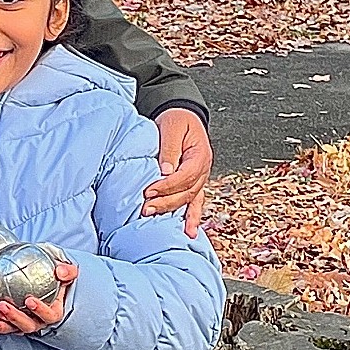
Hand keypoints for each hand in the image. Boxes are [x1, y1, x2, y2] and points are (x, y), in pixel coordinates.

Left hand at [0, 261, 77, 335]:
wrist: (47, 280)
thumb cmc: (57, 276)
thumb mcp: (67, 271)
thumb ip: (68, 271)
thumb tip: (60, 271)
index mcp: (54, 312)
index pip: (50, 315)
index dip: (40, 310)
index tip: (29, 300)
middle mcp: (39, 321)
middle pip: (28, 325)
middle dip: (15, 317)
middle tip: (2, 306)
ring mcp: (25, 323)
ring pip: (14, 328)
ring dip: (2, 325)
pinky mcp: (12, 322)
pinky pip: (3, 325)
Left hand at [144, 109, 211, 236]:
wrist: (183, 117)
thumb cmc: (177, 121)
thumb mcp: (171, 127)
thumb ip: (169, 148)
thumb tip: (166, 170)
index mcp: (200, 156)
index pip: (185, 175)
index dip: (167, 185)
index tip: (149, 191)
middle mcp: (203, 170)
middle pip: (187, 191)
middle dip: (166, 201)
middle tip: (146, 209)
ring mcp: (200, 179)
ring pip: (189, 200)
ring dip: (172, 210)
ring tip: (153, 217)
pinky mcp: (194, 184)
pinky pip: (195, 203)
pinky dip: (192, 218)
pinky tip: (189, 232)